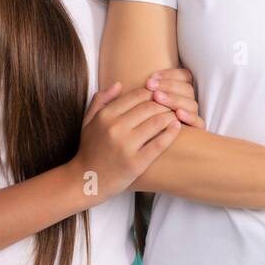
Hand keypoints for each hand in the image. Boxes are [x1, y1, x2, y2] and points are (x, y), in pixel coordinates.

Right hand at [72, 82, 182, 205]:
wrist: (86, 180)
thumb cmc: (89, 149)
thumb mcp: (88, 121)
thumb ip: (101, 100)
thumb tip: (119, 84)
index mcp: (106, 116)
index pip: (137, 95)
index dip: (152, 92)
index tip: (160, 95)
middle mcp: (115, 128)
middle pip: (149, 107)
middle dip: (164, 103)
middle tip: (173, 103)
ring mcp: (126, 146)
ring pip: (157, 122)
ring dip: (170, 115)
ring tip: (176, 114)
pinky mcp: (136, 163)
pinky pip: (159, 144)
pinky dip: (171, 133)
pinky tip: (177, 127)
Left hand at [144, 67, 207, 129]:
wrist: (145, 142)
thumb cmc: (144, 118)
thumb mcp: (145, 101)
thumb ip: (148, 89)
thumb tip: (139, 80)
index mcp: (182, 91)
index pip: (185, 76)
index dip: (170, 74)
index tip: (151, 77)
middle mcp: (189, 102)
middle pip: (187, 89)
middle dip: (167, 85)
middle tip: (150, 85)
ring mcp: (193, 116)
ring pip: (192, 104)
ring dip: (174, 99)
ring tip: (157, 97)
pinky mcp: (196, 131)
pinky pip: (199, 123)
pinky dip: (190, 116)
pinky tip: (178, 113)